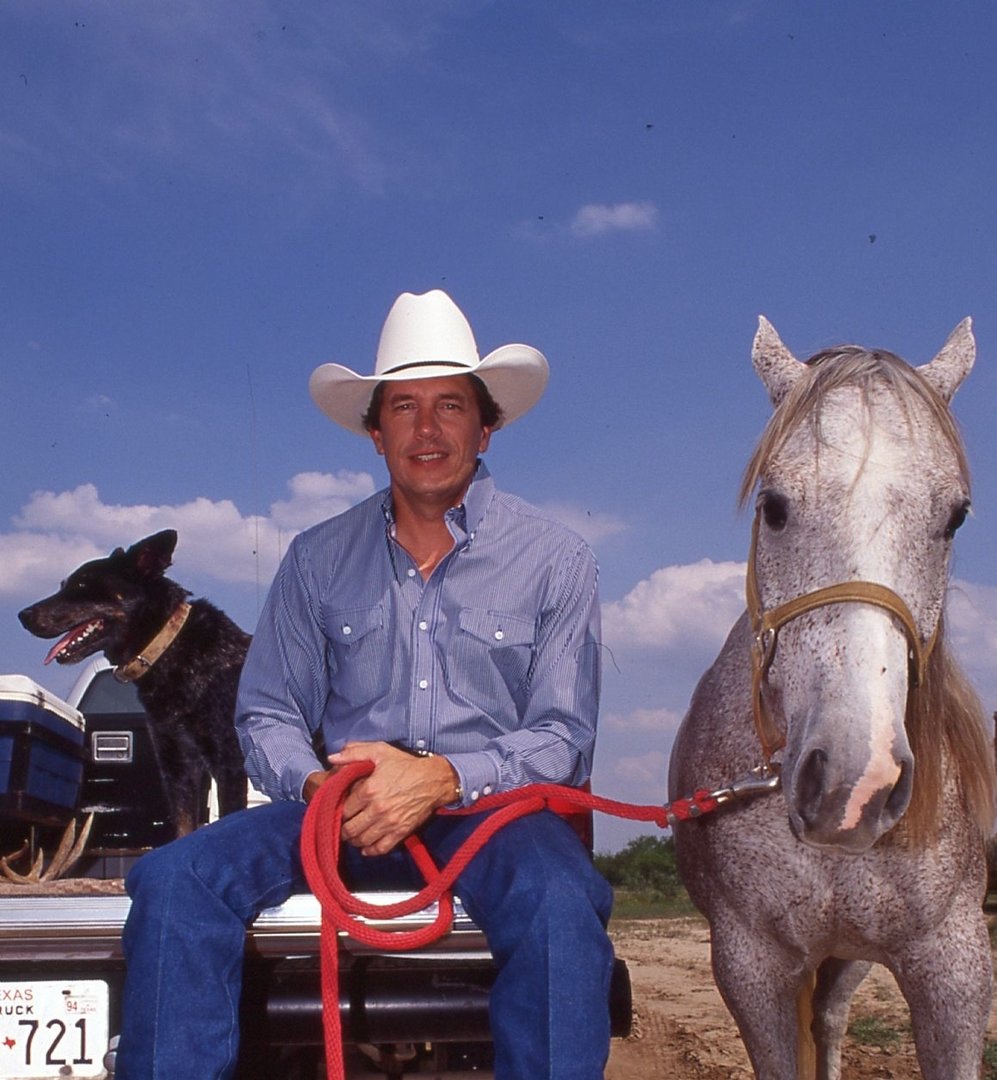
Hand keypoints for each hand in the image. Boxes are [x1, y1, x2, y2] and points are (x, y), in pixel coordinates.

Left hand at [327, 741, 459, 856]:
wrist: (433, 779)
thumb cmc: (406, 765)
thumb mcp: (380, 751)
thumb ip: (354, 753)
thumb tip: (332, 758)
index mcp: (369, 789)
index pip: (344, 809)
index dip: (339, 811)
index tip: (339, 810)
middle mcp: (377, 809)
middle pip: (350, 829)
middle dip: (344, 828)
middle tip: (344, 825)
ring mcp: (389, 822)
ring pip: (362, 840)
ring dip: (355, 840)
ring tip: (354, 835)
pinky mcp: (401, 831)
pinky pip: (381, 848)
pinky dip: (370, 851)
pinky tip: (366, 847)